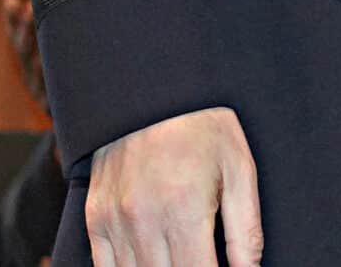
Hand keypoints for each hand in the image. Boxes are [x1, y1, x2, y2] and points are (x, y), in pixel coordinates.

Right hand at [85, 106, 262, 266]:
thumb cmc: (205, 129)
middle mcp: (144, 220)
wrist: (152, 92)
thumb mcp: (240, 170)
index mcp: (184, 210)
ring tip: (181, 260)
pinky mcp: (95, 218)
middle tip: (201, 261)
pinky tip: (150, 264)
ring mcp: (114, 221)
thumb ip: (245, 230)